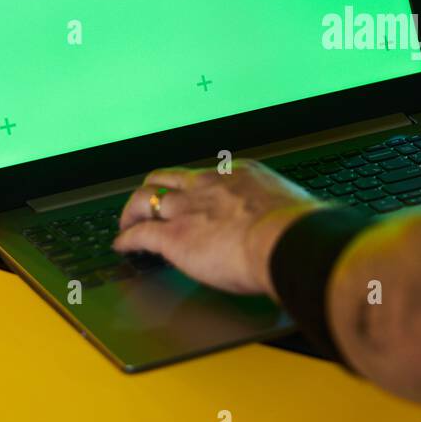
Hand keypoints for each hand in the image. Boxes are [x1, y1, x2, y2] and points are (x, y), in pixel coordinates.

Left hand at [113, 159, 323, 295]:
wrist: (288, 240)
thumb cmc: (299, 230)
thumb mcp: (290, 207)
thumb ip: (279, 213)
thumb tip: (293, 226)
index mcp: (238, 175)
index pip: (205, 176)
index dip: (192, 188)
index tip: (191, 197)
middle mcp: (207, 185)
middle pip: (166, 178)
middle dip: (153, 189)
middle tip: (148, 203)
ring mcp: (187, 209)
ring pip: (144, 200)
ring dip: (132, 212)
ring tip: (127, 222)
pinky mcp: (173, 236)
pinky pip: (139, 234)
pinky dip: (126, 239)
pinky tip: (122, 246)